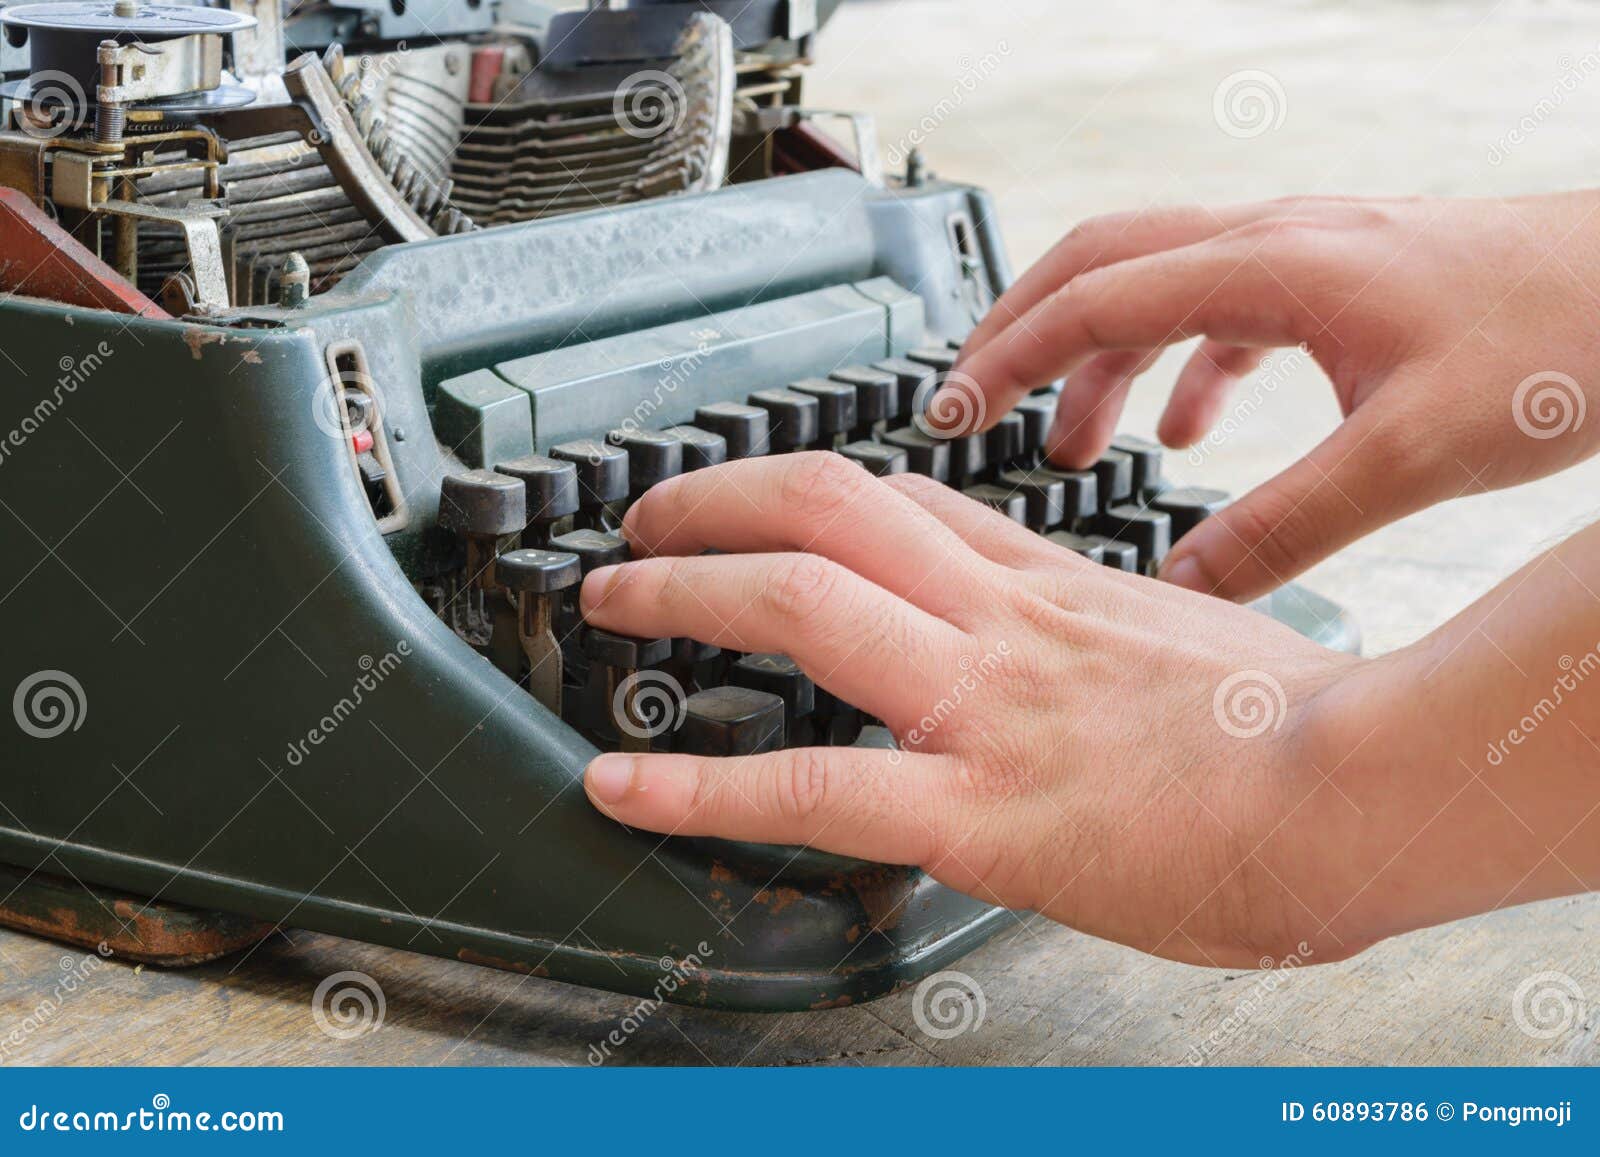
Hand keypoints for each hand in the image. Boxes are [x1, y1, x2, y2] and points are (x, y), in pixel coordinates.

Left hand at [579, 453, 1376, 966]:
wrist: (1368, 783)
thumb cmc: (1312, 727)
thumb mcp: (1211, 634)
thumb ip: (1130, 626)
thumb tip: (1114, 633)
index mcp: (1060, 587)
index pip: (910, 506)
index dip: (814, 497)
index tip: (766, 503)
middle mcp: (1005, 624)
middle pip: (831, 512)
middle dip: (720, 504)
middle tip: (648, 519)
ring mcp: (985, 706)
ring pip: (803, 606)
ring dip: (687, 593)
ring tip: (610, 599)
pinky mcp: (981, 811)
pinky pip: (814, 788)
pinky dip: (703, 788)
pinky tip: (627, 785)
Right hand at [947, 191, 1599, 600]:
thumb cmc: (1562, 343)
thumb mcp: (1411, 455)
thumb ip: (1286, 527)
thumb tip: (1182, 589)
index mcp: (1275, 267)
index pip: (1094, 297)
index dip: (1007, 356)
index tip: (950, 410)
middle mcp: (1277, 242)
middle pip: (1101, 265)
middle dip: (1022, 337)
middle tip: (967, 405)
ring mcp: (1307, 254)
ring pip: (1158, 286)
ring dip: (1100, 360)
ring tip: (1071, 444)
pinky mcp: (1341, 281)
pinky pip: (1223, 310)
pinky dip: (1183, 368)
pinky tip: (1190, 429)